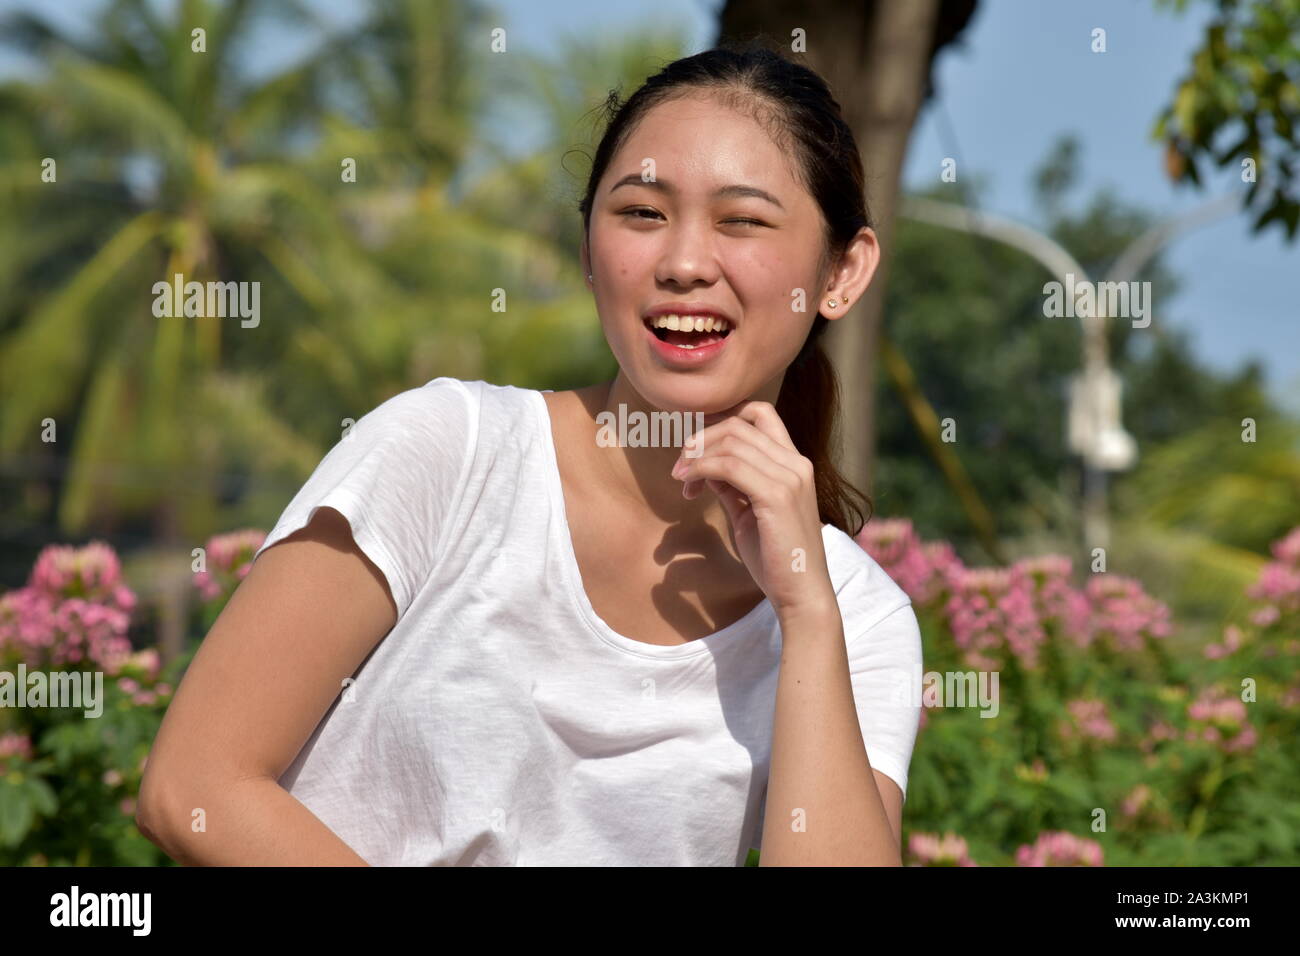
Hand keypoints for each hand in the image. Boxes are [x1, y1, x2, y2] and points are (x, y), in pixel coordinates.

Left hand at [671, 401, 836, 616]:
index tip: (696, 446)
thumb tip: (707, 467)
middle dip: (701, 439)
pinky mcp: (777, 496)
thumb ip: (733, 486)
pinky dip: (701, 469)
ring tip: (680, 478)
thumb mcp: (749, 513)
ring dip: (696, 455)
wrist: (801, 594)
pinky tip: (688, 487)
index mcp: (795, 464)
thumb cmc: (776, 559)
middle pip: (739, 424)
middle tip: (680, 466)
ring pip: (732, 441)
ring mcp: (790, 477)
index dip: (722, 420)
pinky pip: (729, 465)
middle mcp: (797, 464)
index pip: (759, 414)